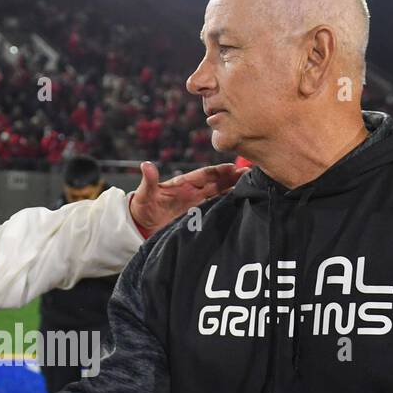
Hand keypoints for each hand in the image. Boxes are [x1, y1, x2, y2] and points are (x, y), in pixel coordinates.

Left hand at [128, 160, 246, 233]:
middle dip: (234, 179)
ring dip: (234, 192)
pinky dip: (227, 208)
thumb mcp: (144, 194)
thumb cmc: (142, 207)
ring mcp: (197, 205)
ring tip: (253, 190)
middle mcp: (194, 192)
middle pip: (218, 184)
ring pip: (220, 196)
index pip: (205, 174)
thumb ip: (149, 181)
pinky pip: (215, 211)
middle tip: (253, 175)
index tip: (235, 167)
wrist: (140, 226)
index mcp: (183, 183)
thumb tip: (146, 165)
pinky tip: (240, 208)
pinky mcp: (197, 218)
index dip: (220, 171)